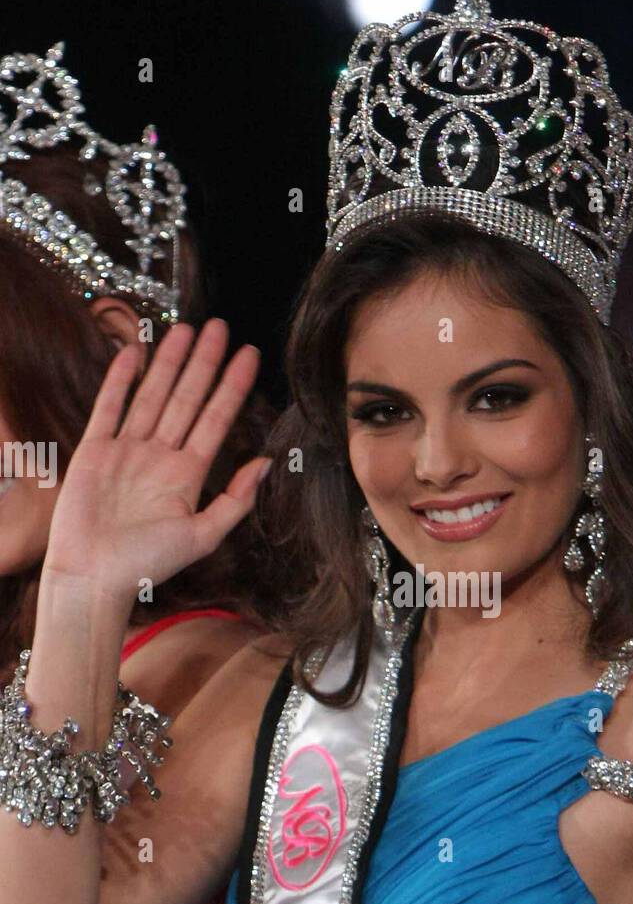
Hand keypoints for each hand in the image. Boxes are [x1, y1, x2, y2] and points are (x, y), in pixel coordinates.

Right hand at [44, 319, 268, 597]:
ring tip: (185, 328)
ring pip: (153, 395)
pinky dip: (120, 380)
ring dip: (169, 362)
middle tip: (220, 325)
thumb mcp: (203, 536)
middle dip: (204, 362)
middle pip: (187, 398)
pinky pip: (109, 407)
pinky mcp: (95, 451)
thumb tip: (267, 464)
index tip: (249, 355)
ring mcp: (128, 450)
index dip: (232, 386)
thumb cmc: (147, 565)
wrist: (94, 577)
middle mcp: (160, 456)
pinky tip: (134, 352)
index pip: (216, 419)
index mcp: (188, 474)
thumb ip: (236, 501)